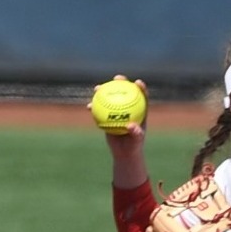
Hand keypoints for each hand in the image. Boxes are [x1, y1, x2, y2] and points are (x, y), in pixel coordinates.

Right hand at [95, 75, 150, 189]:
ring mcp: (117, 112)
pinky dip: (94, 107)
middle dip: (121, 82)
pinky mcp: (108, 117)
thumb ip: (136, 133)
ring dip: (103, 91)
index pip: (142, 96)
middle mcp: (128, 108)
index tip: (137, 82)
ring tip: (97, 88)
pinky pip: (100, 110)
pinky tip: (89, 106)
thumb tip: (131, 125)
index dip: (140, 87)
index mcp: (139, 111)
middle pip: (125, 92)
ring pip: (110, 98)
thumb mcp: (136, 140)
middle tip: (116, 78)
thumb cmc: (134, 146)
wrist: (124, 152)